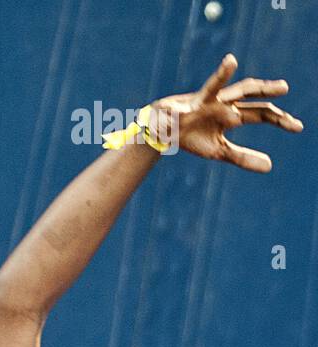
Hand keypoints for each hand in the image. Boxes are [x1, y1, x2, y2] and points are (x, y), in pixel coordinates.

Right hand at [152, 53, 302, 171]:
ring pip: (214, 85)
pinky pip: (178, 110)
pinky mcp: (179, 108)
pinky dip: (177, 114)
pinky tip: (176, 115)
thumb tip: (270, 166)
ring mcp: (201, 103)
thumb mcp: (220, 152)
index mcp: (232, 114)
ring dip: (220, 74)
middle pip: (246, 92)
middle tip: (284, 88)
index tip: (298, 127)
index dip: (280, 119)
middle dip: (263, 90)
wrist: (165, 131)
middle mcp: (221, 103)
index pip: (261, 113)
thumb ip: (243, 157)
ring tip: (230, 61)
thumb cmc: (193, 137)